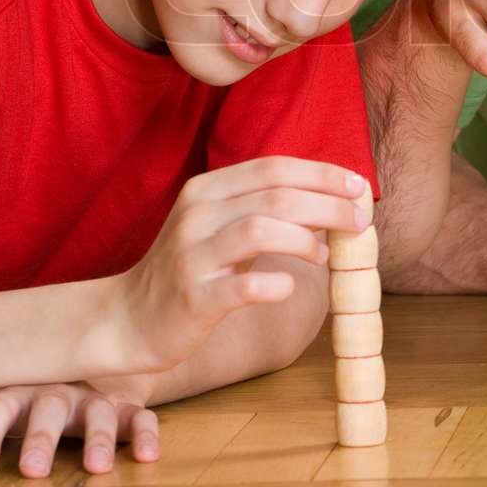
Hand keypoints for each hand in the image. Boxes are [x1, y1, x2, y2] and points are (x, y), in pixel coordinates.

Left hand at [0, 376, 157, 476]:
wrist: (91, 370)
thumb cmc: (29, 402)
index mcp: (19, 393)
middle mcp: (57, 393)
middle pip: (48, 408)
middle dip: (41, 439)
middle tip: (32, 470)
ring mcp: (95, 399)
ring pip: (98, 413)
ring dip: (98, 438)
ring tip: (96, 467)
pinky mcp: (128, 407)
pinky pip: (142, 417)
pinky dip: (146, 434)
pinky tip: (147, 455)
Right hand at [116, 156, 369, 372]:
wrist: (126, 320)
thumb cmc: (191, 269)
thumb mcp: (220, 225)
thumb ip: (265, 207)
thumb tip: (332, 201)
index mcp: (206, 190)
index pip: (274, 167)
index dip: (322, 174)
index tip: (359, 186)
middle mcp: (196, 215)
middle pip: (276, 196)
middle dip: (328, 204)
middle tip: (359, 221)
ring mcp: (192, 256)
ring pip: (260, 230)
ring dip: (305, 240)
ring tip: (324, 254)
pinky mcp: (193, 298)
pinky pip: (244, 286)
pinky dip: (276, 285)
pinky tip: (289, 287)